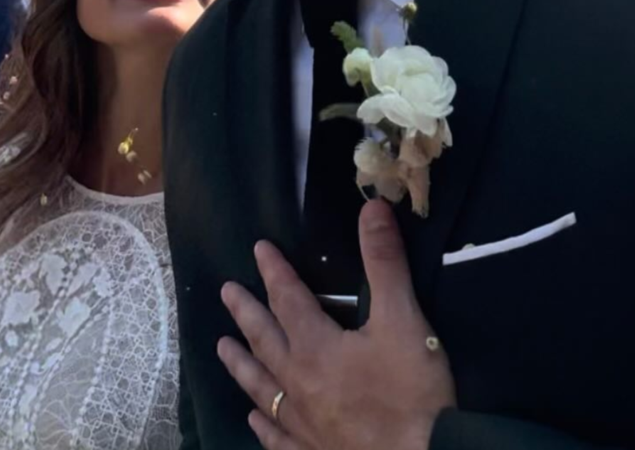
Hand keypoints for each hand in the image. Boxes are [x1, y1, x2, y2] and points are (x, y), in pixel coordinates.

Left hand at [218, 199, 455, 449]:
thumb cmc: (411, 391)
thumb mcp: (403, 319)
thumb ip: (384, 262)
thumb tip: (372, 207)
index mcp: (315, 347)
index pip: (287, 299)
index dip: (274, 272)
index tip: (258, 249)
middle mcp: (298, 383)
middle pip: (264, 340)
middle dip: (245, 312)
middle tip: (225, 291)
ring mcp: (301, 424)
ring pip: (261, 387)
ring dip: (241, 364)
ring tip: (223, 348)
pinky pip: (277, 437)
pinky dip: (262, 425)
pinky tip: (254, 420)